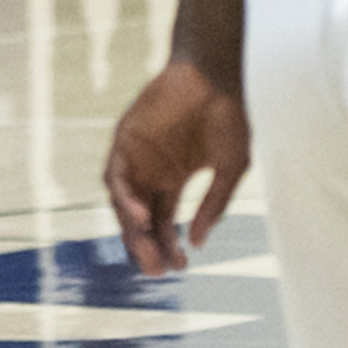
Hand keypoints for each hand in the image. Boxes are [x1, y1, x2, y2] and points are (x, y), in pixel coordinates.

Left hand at [104, 58, 250, 275]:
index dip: (169, 245)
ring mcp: (135, 156)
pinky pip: (116, 176)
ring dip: (132, 228)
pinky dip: (125, 198)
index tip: (179, 268)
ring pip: (124, 202)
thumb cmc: (228, 117)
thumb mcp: (230, 168)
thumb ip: (214, 205)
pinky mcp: (124, 141)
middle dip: (146, 245)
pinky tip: (141, 216)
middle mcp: (150, 171)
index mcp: (173, 179)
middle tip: (156, 270)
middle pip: (140, 218)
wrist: (215, 77)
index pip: (164, 221)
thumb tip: (199, 242)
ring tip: (147, 251)